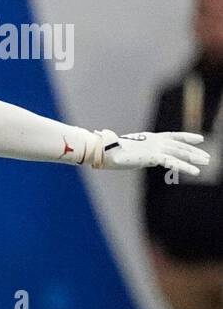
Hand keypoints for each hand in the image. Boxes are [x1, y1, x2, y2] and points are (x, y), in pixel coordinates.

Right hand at [93, 129, 209, 175]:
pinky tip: (195, 172)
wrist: (102, 151)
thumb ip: (127, 150)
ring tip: (206, 162)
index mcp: (148, 138)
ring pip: (179, 152)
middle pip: (179, 145)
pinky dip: (185, 167)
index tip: (199, 139)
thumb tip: (112, 146)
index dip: (186, 137)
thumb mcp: (123, 151)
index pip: (172, 136)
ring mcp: (154, 147)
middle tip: (206, 157)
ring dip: (194, 157)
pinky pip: (173, 162)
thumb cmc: (107, 151)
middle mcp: (154, 141)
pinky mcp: (153, 156)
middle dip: (194, 151)